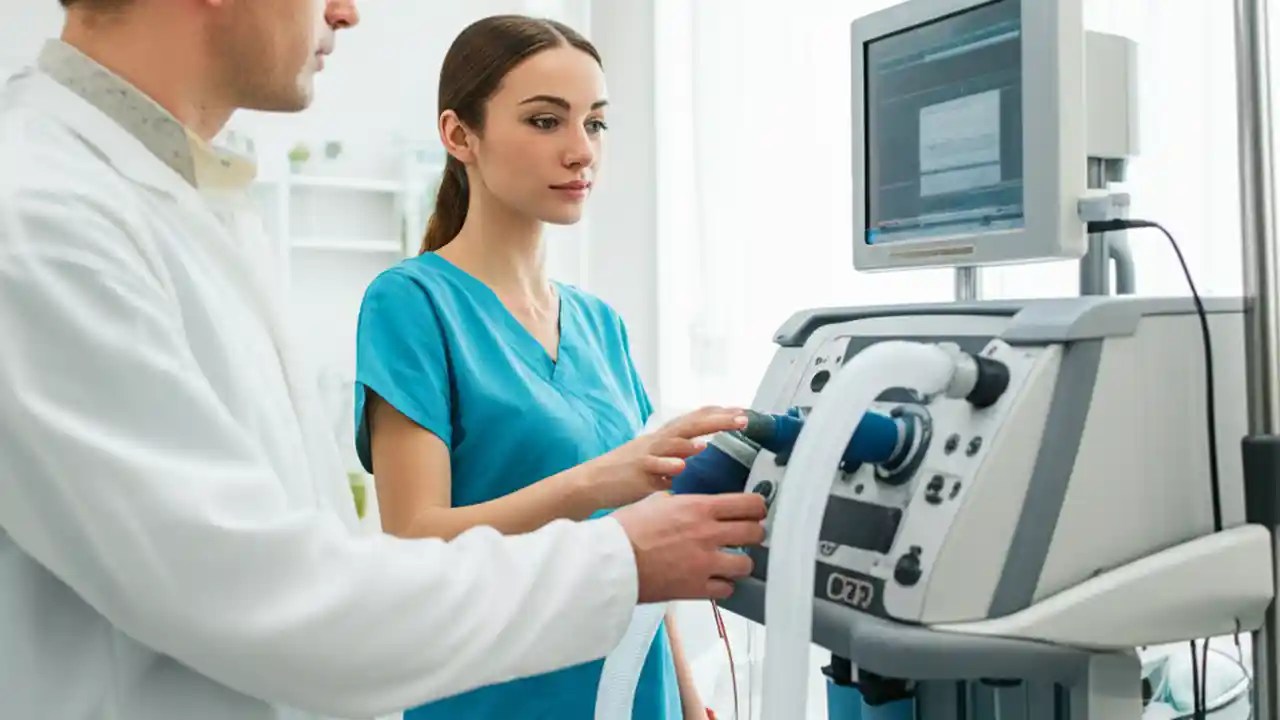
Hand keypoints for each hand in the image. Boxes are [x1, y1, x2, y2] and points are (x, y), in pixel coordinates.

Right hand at [579, 407, 748, 508]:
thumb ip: (677, 452)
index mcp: (663, 438)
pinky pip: (653, 466)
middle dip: (717, 421)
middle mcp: (657, 441)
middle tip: (742, 418)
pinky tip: (681, 465)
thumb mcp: (656, 459)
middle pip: (690, 425)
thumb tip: (699, 449)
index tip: (742, 411)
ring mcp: (646, 455)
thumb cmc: (624, 474)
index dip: (718, 414)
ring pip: (673, 441)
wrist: (590, 484)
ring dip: (694, 438)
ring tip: (715, 436)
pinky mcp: (636, 472)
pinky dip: (667, 464)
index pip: (694, 419)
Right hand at [612, 492, 766, 601]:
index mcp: (699, 508)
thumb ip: (680, 501)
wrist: (611, 562)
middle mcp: (708, 534)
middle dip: (754, 533)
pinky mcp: (697, 588)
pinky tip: (714, 580)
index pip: (749, 504)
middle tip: (747, 535)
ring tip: (732, 561)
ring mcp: (705, 563)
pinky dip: (724, 586)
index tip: (756, 511)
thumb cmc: (627, 530)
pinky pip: (727, 589)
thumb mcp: (655, 501)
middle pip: (755, 532)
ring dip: (741, 562)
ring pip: (747, 563)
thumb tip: (686, 502)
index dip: (758, 507)